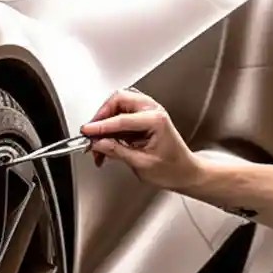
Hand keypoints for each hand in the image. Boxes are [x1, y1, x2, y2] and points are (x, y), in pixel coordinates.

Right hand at [80, 89, 204, 190]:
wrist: (186, 173)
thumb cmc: (172, 169)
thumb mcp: (142, 163)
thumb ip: (117, 151)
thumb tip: (97, 143)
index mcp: (156, 120)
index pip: (121, 119)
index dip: (100, 126)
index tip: (86, 132)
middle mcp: (153, 111)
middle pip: (119, 99)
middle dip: (102, 115)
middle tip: (92, 132)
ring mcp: (147, 112)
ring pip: (118, 104)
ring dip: (105, 120)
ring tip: (98, 140)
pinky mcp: (142, 118)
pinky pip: (121, 115)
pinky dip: (110, 126)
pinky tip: (106, 142)